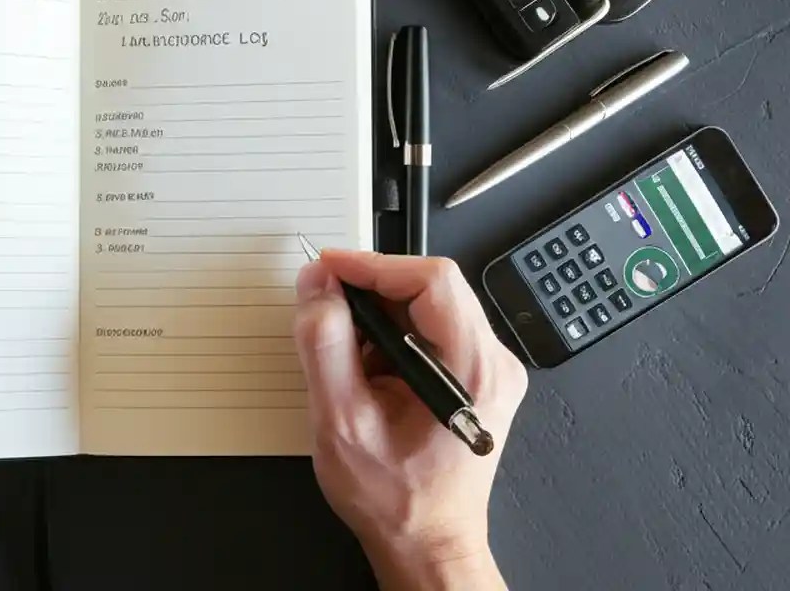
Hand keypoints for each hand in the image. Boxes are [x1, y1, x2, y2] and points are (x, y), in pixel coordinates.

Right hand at [294, 250, 527, 590]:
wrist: (427, 543)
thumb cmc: (395, 499)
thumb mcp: (341, 422)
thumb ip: (324, 346)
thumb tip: (316, 287)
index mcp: (474, 370)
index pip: (432, 280)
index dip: (374, 265)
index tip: (328, 269)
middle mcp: (492, 363)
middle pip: (431, 288)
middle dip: (370, 290)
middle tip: (323, 308)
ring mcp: (487, 369)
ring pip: (427, 306)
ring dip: (377, 316)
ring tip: (343, 356)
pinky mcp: (473, 377)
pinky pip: (430, 330)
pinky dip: (389, 336)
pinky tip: (364, 370)